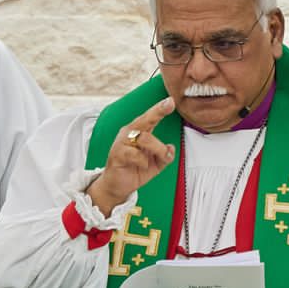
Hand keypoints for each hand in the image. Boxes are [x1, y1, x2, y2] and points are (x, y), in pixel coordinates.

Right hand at [85, 98, 176, 214]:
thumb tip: (171, 148)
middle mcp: (129, 133)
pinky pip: (135, 154)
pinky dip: (144, 161)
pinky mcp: (117, 154)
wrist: (118, 186)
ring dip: (158, 149)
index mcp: (139, 132)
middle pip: (145, 120)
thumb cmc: (135, 170)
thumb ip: (165, 156)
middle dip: (158, 112)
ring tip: (162, 158)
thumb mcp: (156, 164)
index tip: (171, 101)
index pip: (150, 118)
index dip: (160, 108)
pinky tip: (143, 166)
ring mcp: (122, 142)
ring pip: (144, 138)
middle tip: (169, 105)